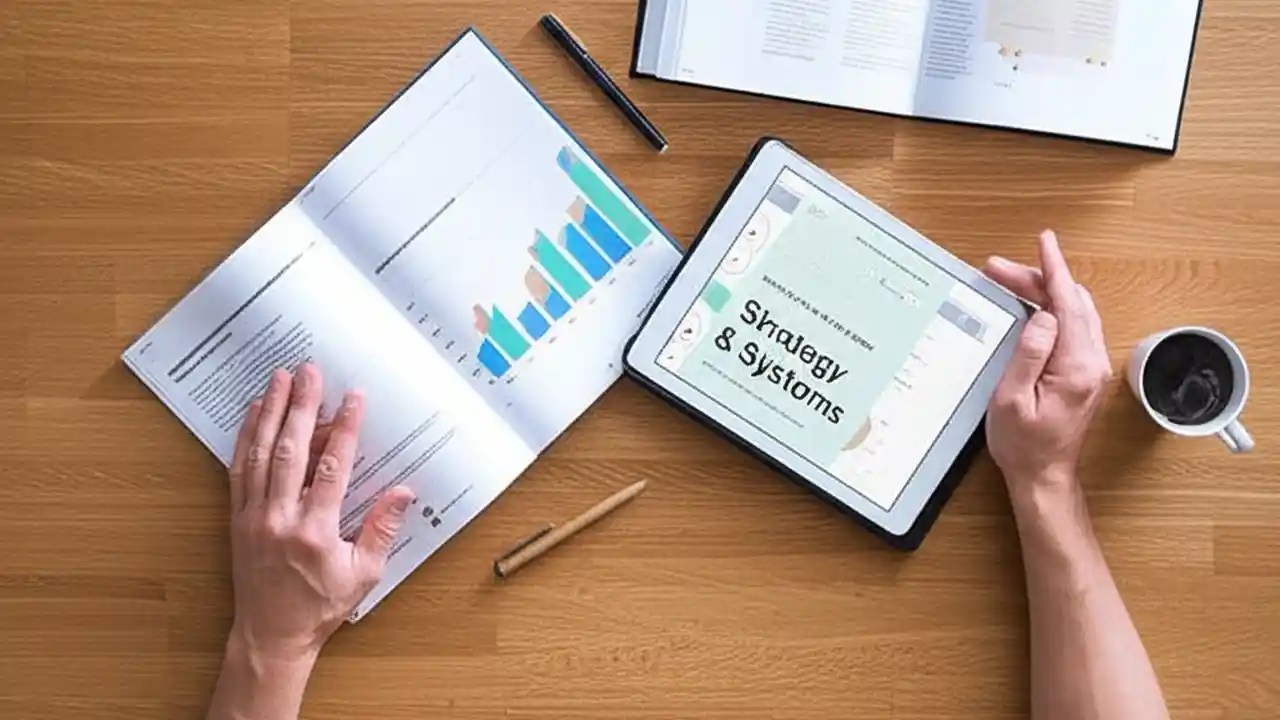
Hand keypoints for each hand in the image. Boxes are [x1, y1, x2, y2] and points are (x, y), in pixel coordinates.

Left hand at [209, 364, 413, 719]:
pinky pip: (240, 470)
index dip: (344, 428)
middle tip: (310, 371)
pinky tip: (254, 413)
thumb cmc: (320, 607)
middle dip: (302, 406)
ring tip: (280, 378)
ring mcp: (254, 516)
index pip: (332, 467)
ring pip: (261, 453)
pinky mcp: (238, 518)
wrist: (272, 635)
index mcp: (315, 531)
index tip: (353, 398)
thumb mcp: (363, 574)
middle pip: (291, 450)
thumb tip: (404, 492)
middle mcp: (280, 518)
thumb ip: (382, 529)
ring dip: (271, 412)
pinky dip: (245, 438)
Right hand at [984, 231, 1112, 498]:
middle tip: (998, 269)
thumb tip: (1043, 316)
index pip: (1068, 304)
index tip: (1045, 241)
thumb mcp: (1012, 400)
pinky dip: (1052, 308)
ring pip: (1074, 313)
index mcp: (1076, 366)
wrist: (1043, 477)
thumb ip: (1029, 354)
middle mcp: (1092, 362)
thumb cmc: (1022, 445)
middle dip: (1039, 278)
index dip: (1054, 269)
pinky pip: (1073, 328)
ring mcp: (1091, 368)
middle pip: (1072, 303)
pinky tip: (1031, 306)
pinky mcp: (1084, 373)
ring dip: (1045, 292)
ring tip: (1010, 281)